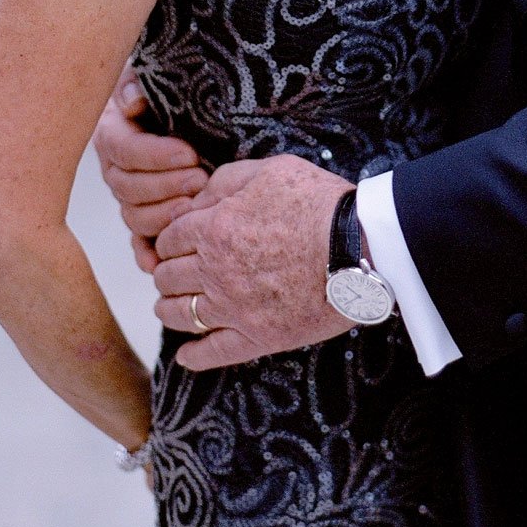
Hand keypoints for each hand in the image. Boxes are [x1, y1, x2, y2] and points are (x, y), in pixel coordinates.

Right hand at [95, 72, 209, 274]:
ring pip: (135, 217)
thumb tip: (133, 104)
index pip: (123, 149)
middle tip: (201, 179)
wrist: (201, 112)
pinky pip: (139, 244)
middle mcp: (117, 169)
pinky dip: (147, 255)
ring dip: (164, 216)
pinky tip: (161, 263)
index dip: (155, 155)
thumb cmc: (179, 92)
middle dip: (166, 186)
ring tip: (196, 206)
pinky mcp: (147, 219)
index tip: (190, 153)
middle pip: (128, 188)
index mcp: (114, 133)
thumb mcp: (158, 77)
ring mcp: (131, 198)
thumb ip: (139, 83)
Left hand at [151, 155, 349, 369]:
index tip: (177, 242)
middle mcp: (214, 271)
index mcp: (212, 229)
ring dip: (170, 308)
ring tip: (175, 306)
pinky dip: (193, 356)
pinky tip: (186, 355)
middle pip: (166, 277)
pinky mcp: (258, 337)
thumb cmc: (319, 203)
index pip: (167, 238)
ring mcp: (233, 309)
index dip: (169, 239)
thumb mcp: (270, 170)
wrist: (359, 246)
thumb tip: (199, 199)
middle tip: (176, 271)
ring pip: (179, 315)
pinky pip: (213, 353)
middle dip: (167, 271)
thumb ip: (226, 180)